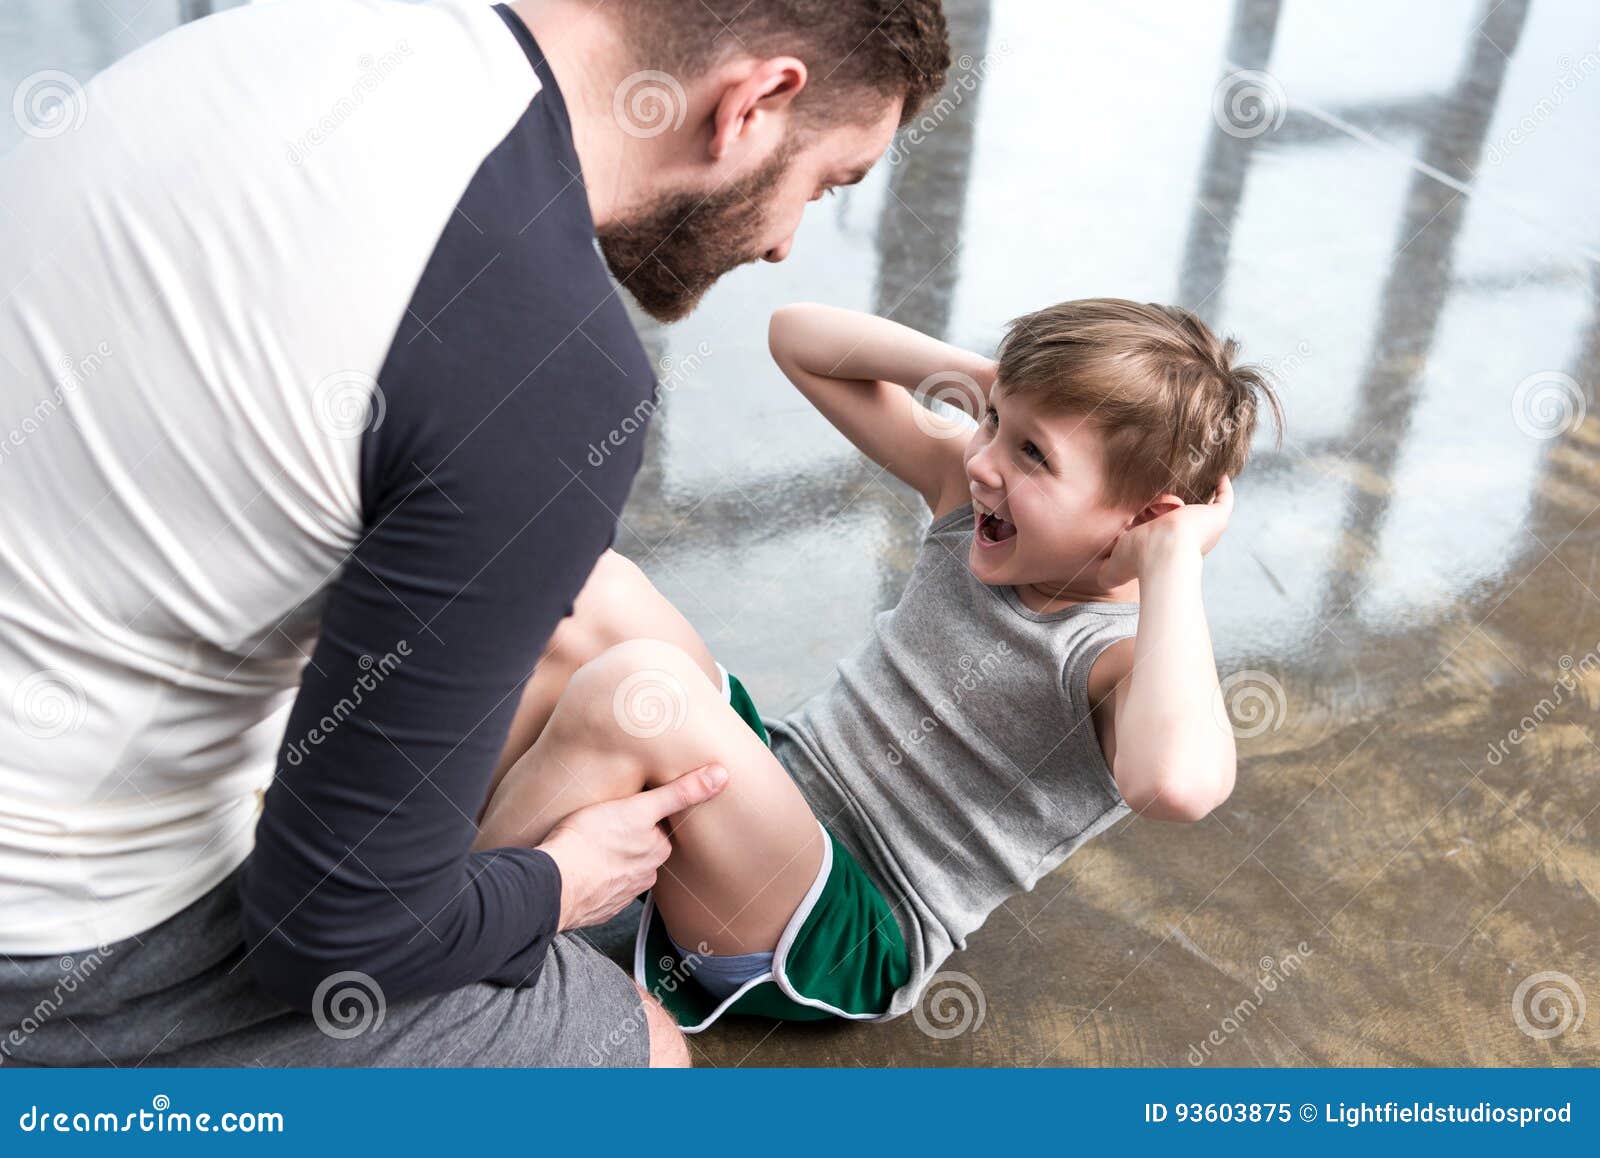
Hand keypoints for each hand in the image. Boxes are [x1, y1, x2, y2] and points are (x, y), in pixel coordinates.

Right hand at [535, 764, 727, 930]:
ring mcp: (621, 894)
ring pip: (623, 870)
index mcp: (656, 851)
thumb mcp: (639, 806)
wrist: (554, 883)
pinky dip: (596, 878)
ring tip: (593, 844)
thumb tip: (721, 775)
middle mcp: (644, 876)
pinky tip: (583, 867)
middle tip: (608, 823)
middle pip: (642, 850)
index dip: (644, 815)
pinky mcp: (598, 906)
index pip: (658, 828)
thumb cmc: (591, 840)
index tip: (631, 807)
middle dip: (630, 839)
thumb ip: (680, 792)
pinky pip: (602, 888)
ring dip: (612, 860)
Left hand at [1098, 475, 1233, 588]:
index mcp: (1166, 548)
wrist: (1163, 552)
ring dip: (1200, 496)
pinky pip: (1225, 499)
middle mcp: (1187, 540)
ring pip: (1204, 509)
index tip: (1143, 506)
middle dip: (1172, 506)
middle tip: (1165, 494)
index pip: (1160, 529)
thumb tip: (1098, 579)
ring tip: (1197, 476)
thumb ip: (1107, 569)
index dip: (1150, 516)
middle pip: (1181, 518)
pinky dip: (1224, 488)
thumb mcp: (1116, 561)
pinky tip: (1221, 475)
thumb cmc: (1139, 557)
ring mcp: (1204, 528)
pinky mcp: (1217, 517)